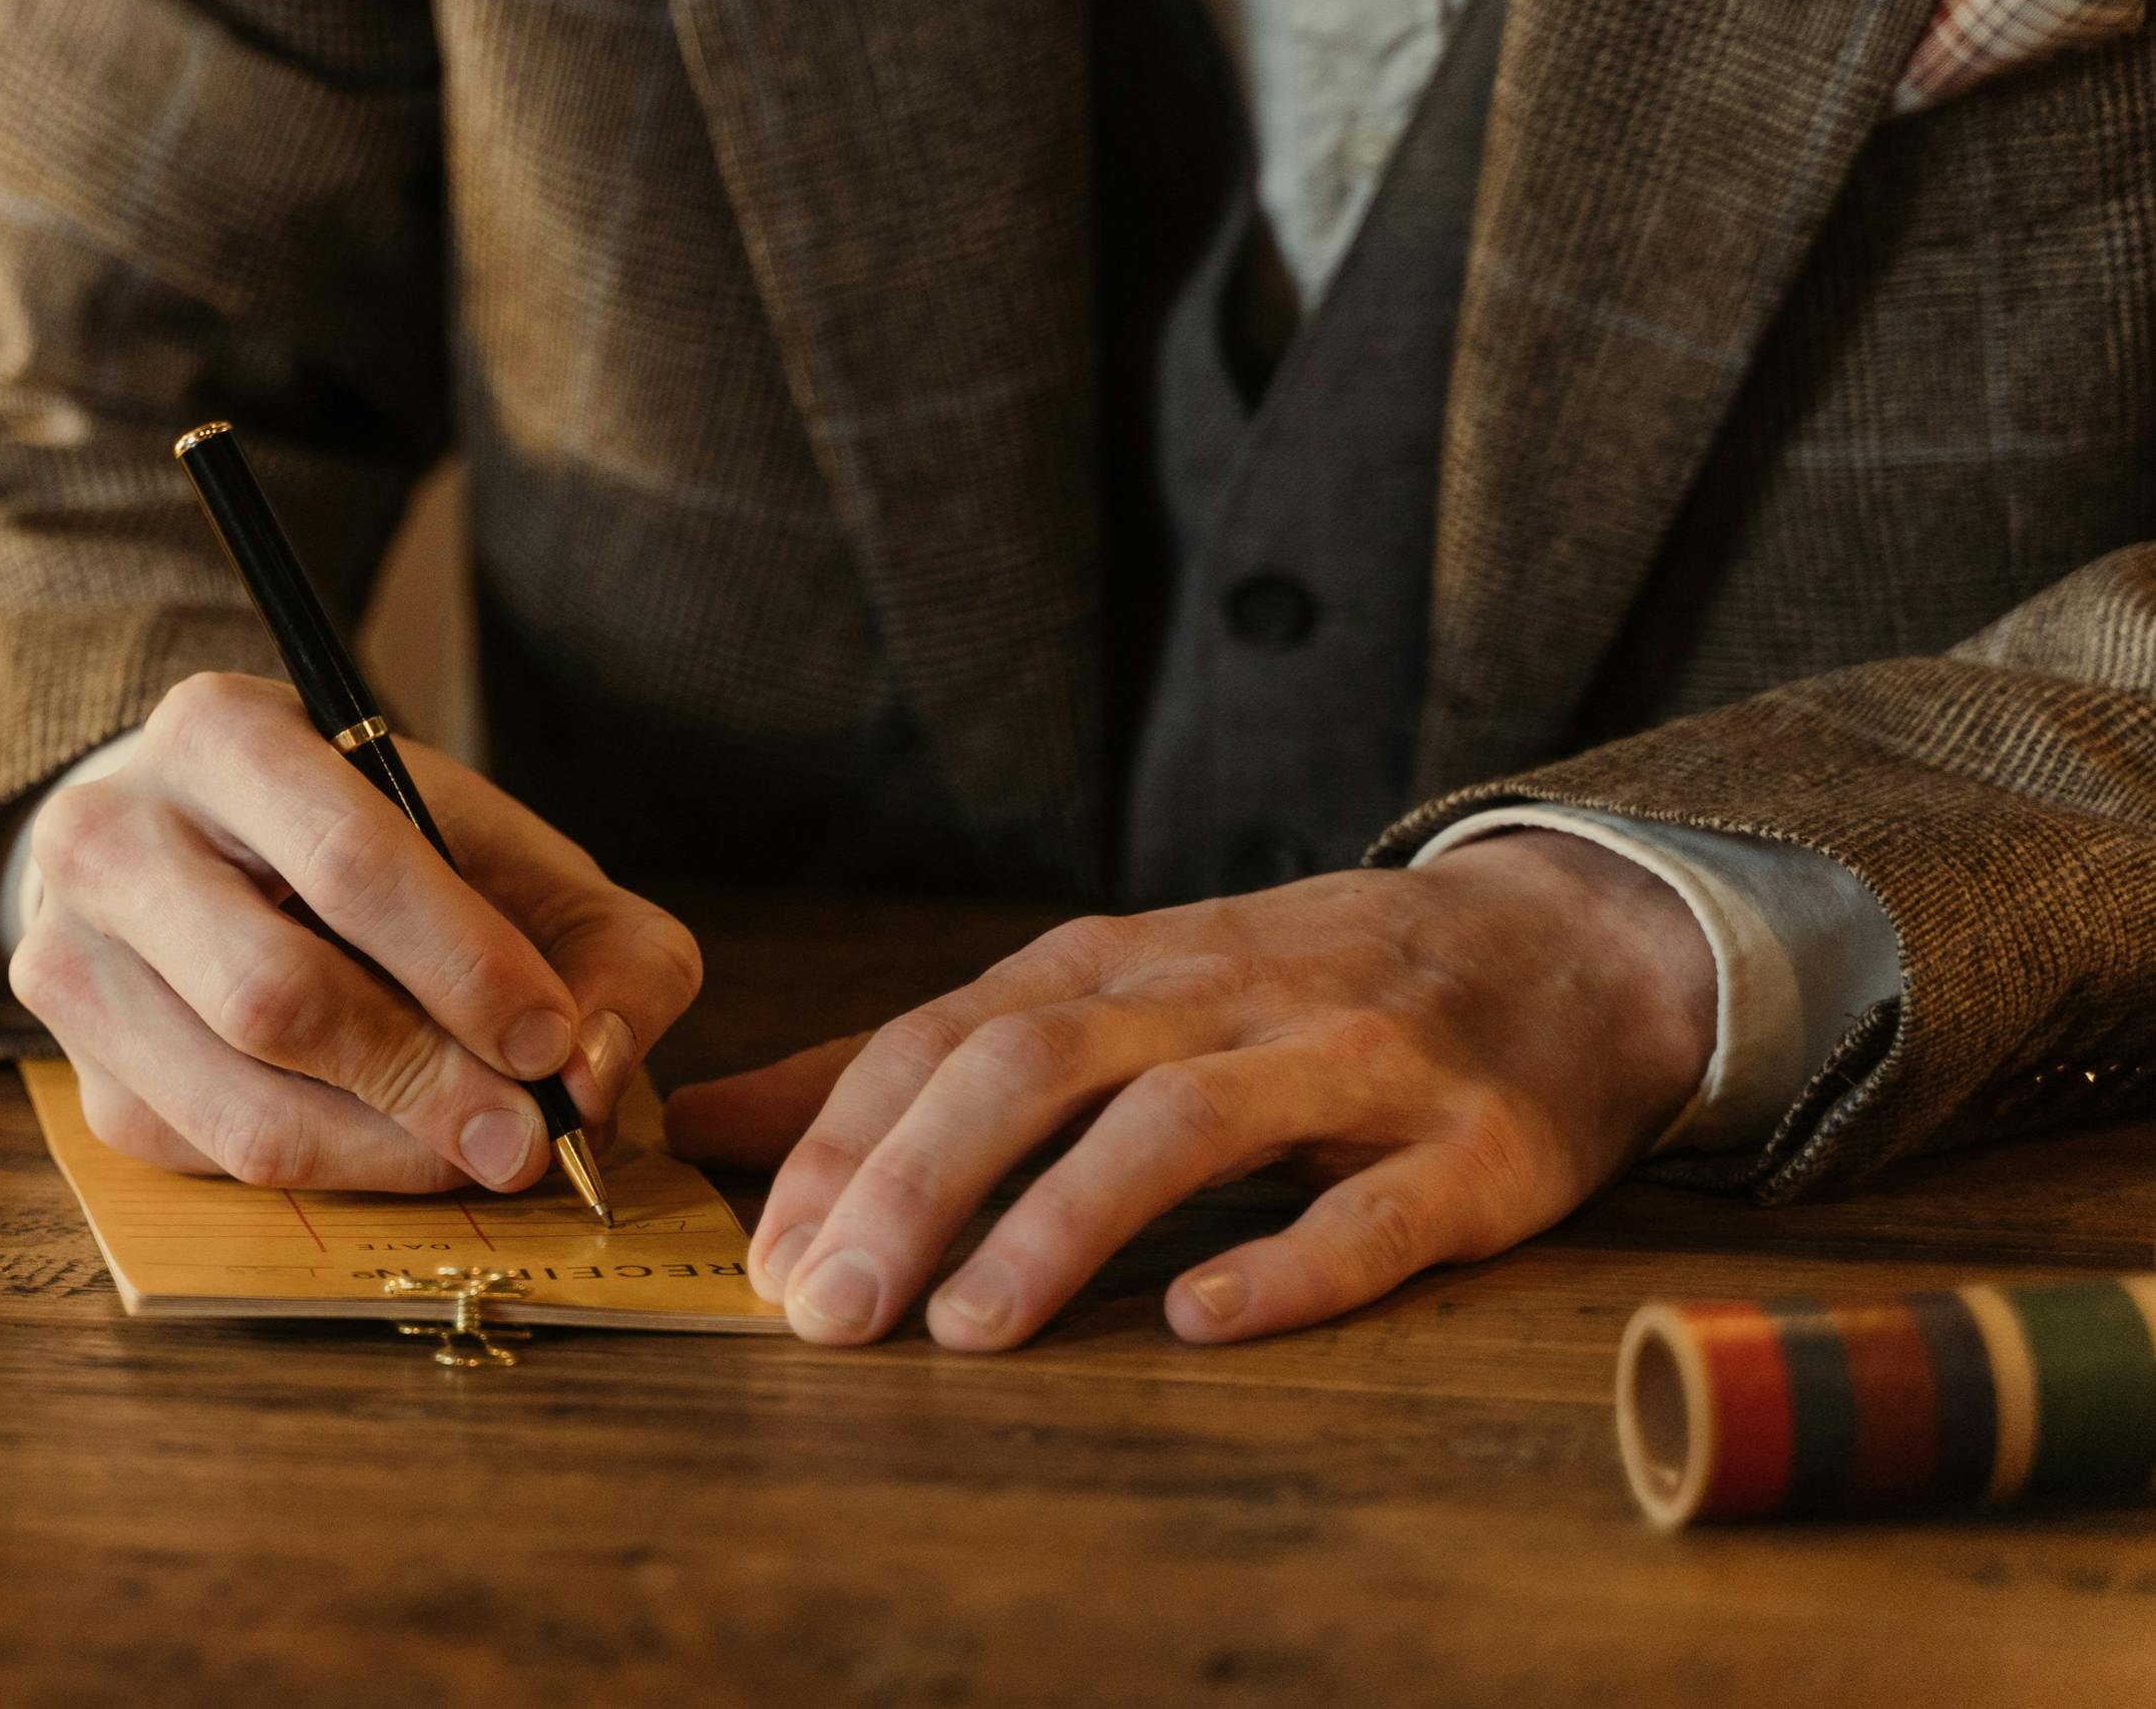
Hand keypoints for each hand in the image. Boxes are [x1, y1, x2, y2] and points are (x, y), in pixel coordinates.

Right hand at [10, 672, 703, 1193]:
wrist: (208, 847)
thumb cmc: (372, 844)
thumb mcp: (491, 842)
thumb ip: (593, 935)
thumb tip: (597, 1072)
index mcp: (219, 735)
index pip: (346, 858)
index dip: (462, 963)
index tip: (553, 1040)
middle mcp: (110, 839)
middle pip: (272, 995)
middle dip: (425, 1080)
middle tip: (529, 1135)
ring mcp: (72, 965)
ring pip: (238, 1106)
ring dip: (387, 1153)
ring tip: (481, 1152)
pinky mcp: (83, 1080)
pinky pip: (217, 1161)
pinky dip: (334, 1176)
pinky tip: (401, 1148)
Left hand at [666, 833, 1714, 1346]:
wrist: (1563, 945)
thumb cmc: (1290, 989)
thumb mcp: (1102, 993)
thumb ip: (920, 1061)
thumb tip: (710, 1120)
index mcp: (1118, 963)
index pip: (946, 1034)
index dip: (845, 1138)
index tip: (765, 1253)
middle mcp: (1218, 995)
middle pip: (1038, 1062)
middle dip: (918, 1180)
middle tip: (830, 1306)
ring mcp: (1349, 1064)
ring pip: (1183, 1124)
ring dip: (1062, 1222)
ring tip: (969, 1328)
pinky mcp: (1472, 1149)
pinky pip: (1376, 1209)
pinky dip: (1286, 1264)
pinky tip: (1201, 1320)